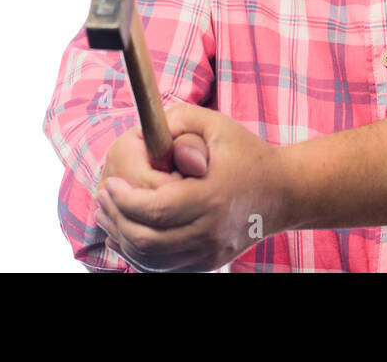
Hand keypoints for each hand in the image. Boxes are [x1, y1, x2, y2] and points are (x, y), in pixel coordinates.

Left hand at [95, 104, 287, 271]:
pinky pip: (163, 267)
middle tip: (103, 198)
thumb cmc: (247, 154)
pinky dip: (139, 253)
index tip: (110, 184)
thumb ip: (179, 119)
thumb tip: (142, 132)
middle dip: (116, 217)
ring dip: (121, 238)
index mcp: (211, 197)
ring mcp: (209, 252)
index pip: (154, 210)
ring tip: (107, 214)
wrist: (283, 192)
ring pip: (150, 259)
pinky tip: (126, 233)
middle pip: (146, 239)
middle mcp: (210, 231)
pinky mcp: (207, 263)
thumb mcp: (216, 125)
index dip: (124, 200)